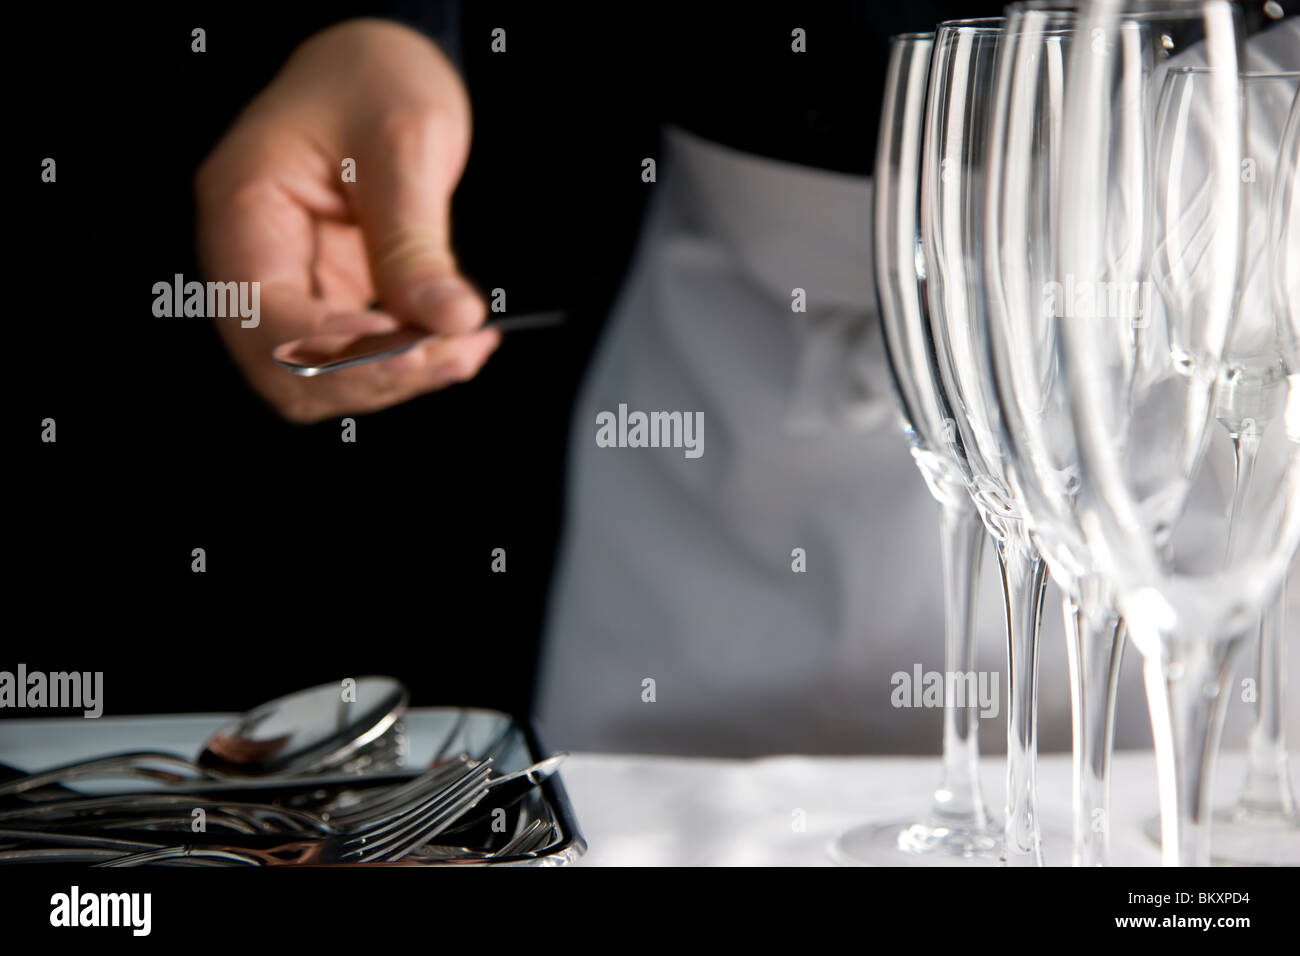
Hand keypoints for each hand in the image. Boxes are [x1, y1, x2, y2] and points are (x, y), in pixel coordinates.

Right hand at [195, 19, 499, 422]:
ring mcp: (287, 282)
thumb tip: (448, 321)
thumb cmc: (376, 80)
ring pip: (318, 379)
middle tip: (450, 350)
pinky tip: (457, 342)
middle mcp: (250, 255)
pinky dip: (406, 365)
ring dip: (392, 380)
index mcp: (242, 207)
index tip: (410, 344)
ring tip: (465, 346)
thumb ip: (416, 240)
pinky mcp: (327, 298)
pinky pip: (354, 360)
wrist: (383, 66)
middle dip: (367, 375)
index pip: (262, 315)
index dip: (333, 349)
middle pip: (281, 366)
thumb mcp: (405, 145)